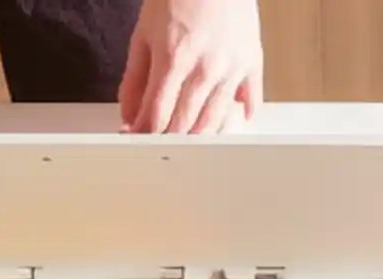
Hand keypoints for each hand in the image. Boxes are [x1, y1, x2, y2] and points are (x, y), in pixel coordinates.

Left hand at [119, 0, 262, 133]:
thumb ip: (134, 78)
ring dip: (196, 137)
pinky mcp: (253, 62)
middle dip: (165, 140)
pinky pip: (250, 102)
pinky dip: (237, 117)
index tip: (134, 138)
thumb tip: (129, 113)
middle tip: (155, 141)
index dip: (141, 134)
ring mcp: (233, 67)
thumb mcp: (144, 33)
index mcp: (174, 58)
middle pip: (184, 125)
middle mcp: (206, 67)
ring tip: (183, 137)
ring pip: (215, 122)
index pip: (156, 115)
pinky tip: (225, 119)